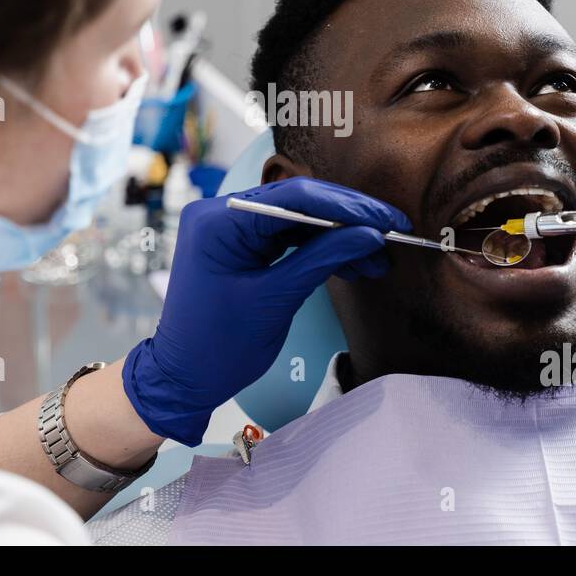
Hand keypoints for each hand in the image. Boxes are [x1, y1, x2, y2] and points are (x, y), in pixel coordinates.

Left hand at [122, 176, 410, 444]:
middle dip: (348, 220)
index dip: (347, 207)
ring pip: (296, 218)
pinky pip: (286, 236)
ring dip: (338, 236)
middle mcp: (220, 212)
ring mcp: (228, 227)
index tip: (387, 220)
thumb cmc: (217, 347)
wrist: (182, 379)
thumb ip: (322, 260)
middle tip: (393, 232)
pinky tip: (353, 262)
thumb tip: (370, 235)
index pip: (294, 197)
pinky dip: (319, 248)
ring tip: (378, 258)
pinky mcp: (239, 243)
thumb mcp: (276, 300)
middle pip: (298, 202)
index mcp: (218, 221)